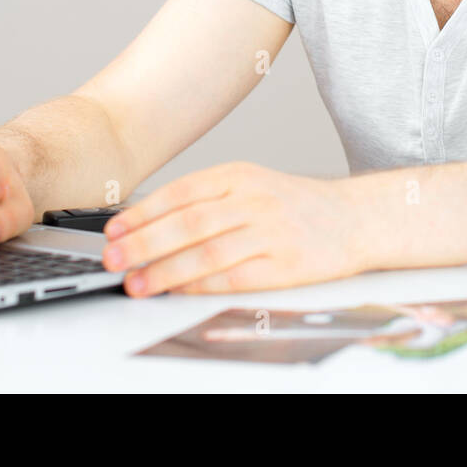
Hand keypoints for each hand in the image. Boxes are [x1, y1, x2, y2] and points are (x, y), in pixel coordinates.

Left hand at [100, 161, 365, 294]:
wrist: (354, 218)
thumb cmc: (295, 204)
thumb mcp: (251, 184)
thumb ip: (206, 200)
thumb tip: (149, 225)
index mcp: (240, 175)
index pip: (181, 193)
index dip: (143, 213)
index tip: (114, 230)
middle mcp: (254, 199)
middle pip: (188, 223)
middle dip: (143, 243)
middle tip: (112, 259)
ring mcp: (271, 232)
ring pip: (207, 252)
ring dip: (165, 270)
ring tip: (136, 283)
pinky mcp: (285, 265)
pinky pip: (234, 277)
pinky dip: (201, 286)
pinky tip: (178, 291)